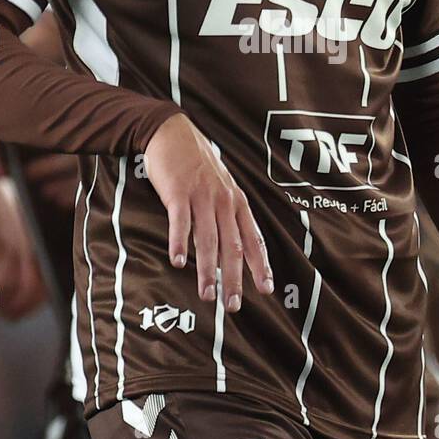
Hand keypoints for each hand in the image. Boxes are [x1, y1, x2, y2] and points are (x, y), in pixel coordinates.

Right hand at [143, 114, 273, 310]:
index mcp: (237, 202)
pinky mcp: (178, 192)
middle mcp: (224, 201)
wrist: (171, 133)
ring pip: (208, 239)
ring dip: (207, 270)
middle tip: (233, 305)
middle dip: (234, 278)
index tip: (266, 289)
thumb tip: (231, 245)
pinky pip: (181, 222)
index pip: (253, 239)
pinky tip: (178, 262)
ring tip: (207, 295)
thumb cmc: (196, 165)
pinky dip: (180, 243)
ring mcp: (201, 196)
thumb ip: (227, 214)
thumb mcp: (221, 186)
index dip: (260, 265)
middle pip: (233, 246)